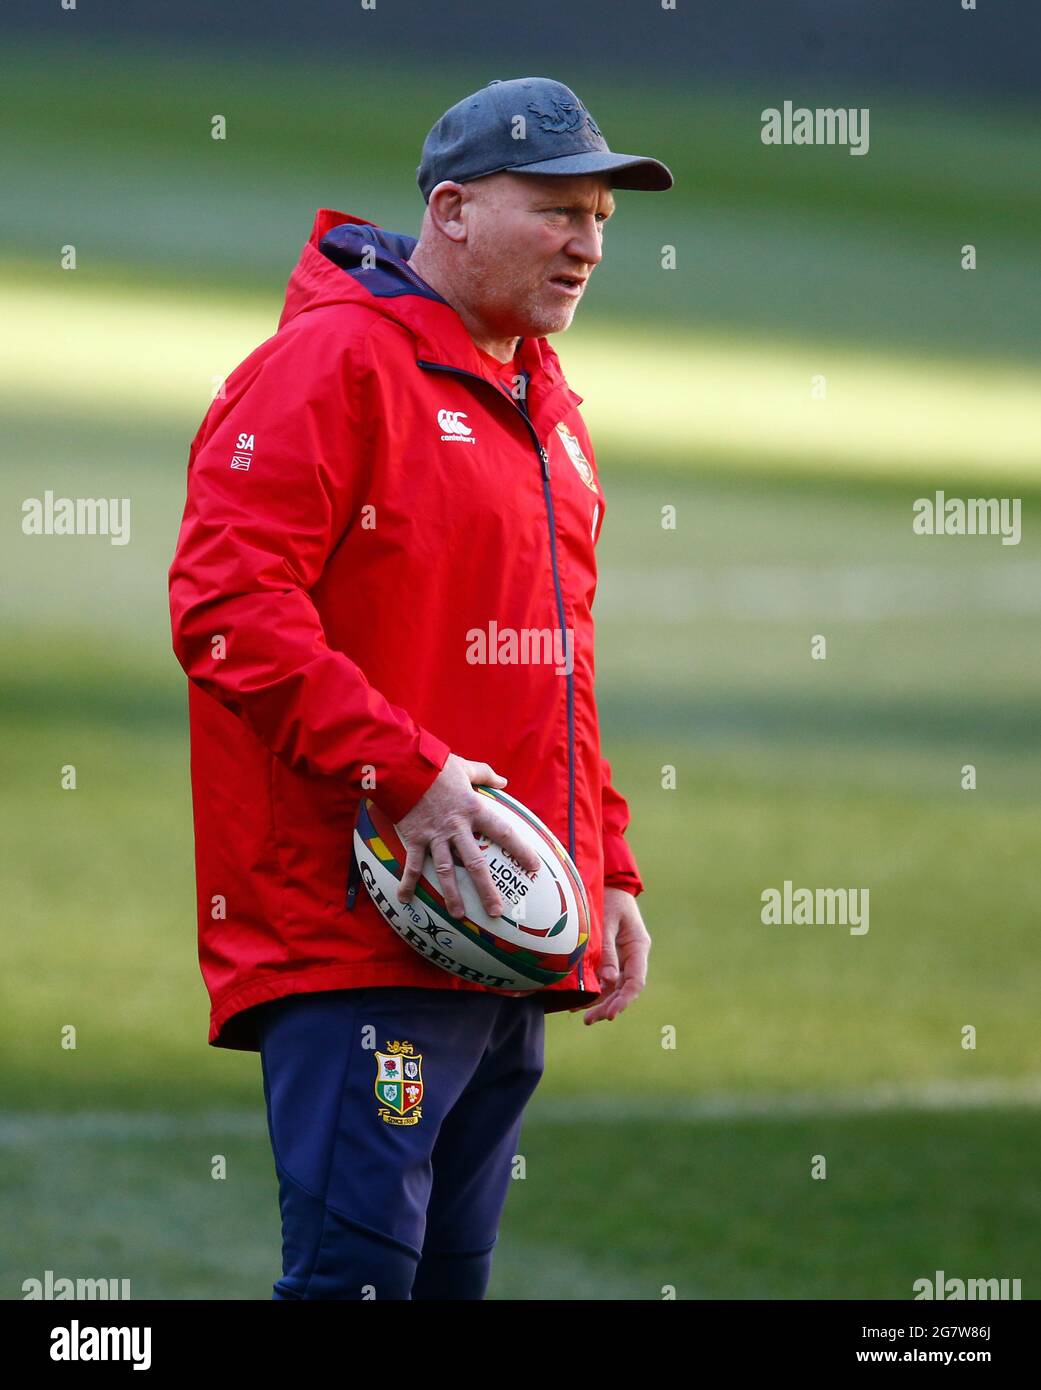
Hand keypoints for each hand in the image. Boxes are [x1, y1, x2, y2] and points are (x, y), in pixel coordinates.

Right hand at [393, 755, 541, 918]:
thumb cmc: (436, 766)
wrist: (403, 767)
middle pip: (476, 864)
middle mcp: (457, 828)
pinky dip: (408, 883)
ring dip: (452, 895)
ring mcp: (435, 836)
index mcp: (474, 810)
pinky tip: (405, 899)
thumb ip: (485, 775)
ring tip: (459, 916)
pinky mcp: (414, 839)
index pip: (503, 833)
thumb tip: (503, 781)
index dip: (520, 850)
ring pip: (447, 871)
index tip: (533, 867)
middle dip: (487, 889)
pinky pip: (413, 865)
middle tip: (496, 912)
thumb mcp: (465, 767)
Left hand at [571, 887, 650, 1023]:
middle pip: (624, 989)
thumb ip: (608, 948)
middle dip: (609, 1006)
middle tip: (589, 1020)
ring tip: (584, 1016)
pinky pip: (606, 978)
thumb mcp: (608, 920)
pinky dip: (596, 990)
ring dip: (601, 1002)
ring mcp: (622, 957)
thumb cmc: (610, 897)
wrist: (609, 882)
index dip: (624, 1000)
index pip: (635, 981)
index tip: (610, 1014)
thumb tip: (608, 980)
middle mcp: (633, 956)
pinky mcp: (611, 956)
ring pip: (614, 987)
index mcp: (638, 947)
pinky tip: (581, 1001)